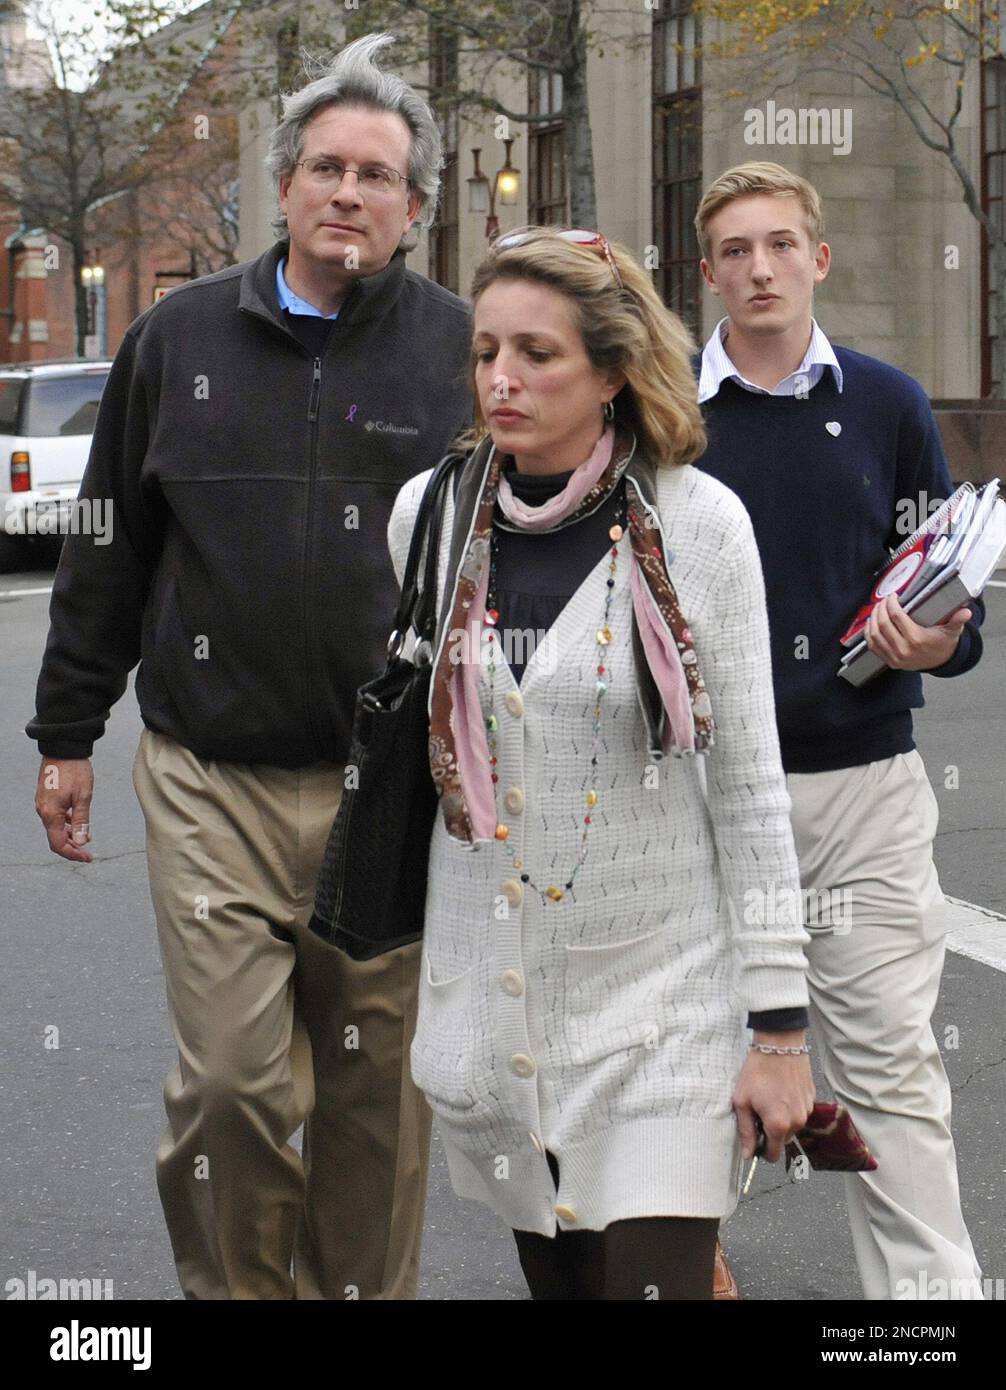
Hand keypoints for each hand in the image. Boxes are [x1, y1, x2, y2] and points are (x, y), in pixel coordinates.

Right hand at [35, 757, 93, 862]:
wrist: (64, 748)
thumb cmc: (75, 770)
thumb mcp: (83, 796)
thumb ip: (82, 821)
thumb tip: (82, 842)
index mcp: (50, 813)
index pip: (58, 843)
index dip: (73, 853)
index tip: (88, 858)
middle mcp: (43, 810)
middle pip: (55, 838)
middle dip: (72, 847)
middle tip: (88, 853)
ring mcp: (43, 804)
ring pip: (54, 828)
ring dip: (69, 836)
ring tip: (86, 839)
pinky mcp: (46, 797)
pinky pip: (54, 817)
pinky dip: (66, 824)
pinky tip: (78, 824)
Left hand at [733, 1032, 815, 1161]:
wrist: (779, 1045)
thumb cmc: (758, 1071)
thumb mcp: (742, 1101)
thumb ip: (746, 1131)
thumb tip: (747, 1155)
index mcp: (778, 1125)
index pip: (773, 1155)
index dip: (762, 1150)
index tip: (754, 1138)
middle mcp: (797, 1122)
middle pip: (783, 1139)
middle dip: (771, 1131)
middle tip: (759, 1110)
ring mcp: (807, 1110)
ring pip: (792, 1125)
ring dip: (781, 1118)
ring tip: (770, 1096)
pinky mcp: (812, 1098)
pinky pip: (799, 1111)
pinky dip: (790, 1106)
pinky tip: (781, 1090)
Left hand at [864, 594, 970, 671]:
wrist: (941, 662)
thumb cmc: (944, 643)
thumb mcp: (952, 631)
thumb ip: (957, 620)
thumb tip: (966, 612)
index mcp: (916, 639)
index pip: (897, 616)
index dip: (891, 603)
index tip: (893, 596)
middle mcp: (903, 649)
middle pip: (883, 624)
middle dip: (880, 608)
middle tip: (883, 600)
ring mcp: (894, 657)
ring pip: (875, 634)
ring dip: (873, 619)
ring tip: (876, 608)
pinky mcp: (889, 661)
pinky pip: (873, 646)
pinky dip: (869, 634)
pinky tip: (870, 623)